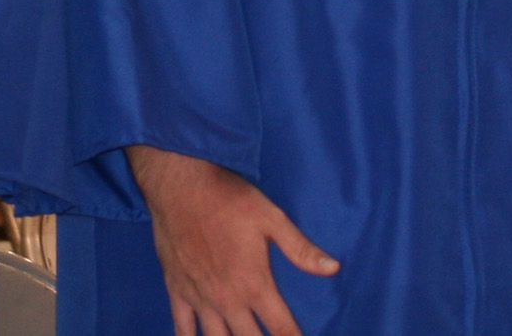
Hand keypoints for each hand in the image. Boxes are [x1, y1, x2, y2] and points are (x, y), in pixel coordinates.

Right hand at [129, 146, 338, 335]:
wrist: (182, 188)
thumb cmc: (231, 201)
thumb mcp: (273, 219)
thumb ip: (301, 249)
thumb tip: (333, 268)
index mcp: (254, 284)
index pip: (280, 327)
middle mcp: (227, 300)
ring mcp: (200, 299)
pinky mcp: (177, 292)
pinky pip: (181, 328)